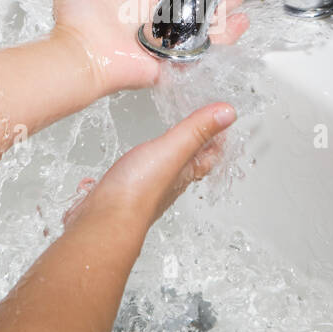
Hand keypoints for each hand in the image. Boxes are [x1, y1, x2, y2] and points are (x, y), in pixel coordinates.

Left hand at [39, 0, 254, 94]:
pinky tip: (243, 23)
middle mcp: (157, 20)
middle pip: (198, 1)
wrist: (81, 57)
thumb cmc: (76, 28)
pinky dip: (226, 35)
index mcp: (139, 0)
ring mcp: (169, 38)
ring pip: (206, 21)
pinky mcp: (176, 56)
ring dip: (228, 9)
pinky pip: (206, 46)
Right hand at [63, 102, 236, 231]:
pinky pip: (142, 173)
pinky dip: (146, 163)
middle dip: (198, 147)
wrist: (105, 218)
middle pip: (191, 163)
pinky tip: (139, 162)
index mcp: (185, 170)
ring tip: (175, 144)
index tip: (222, 121)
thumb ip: (197, 129)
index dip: (218, 137)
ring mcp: (147, 187)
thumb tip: (227, 113)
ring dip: (173, 155)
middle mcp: (169, 181)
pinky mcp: (125, 189)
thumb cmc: (138, 190)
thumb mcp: (174, 149)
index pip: (210, 154)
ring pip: (167, 169)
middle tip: (203, 132)